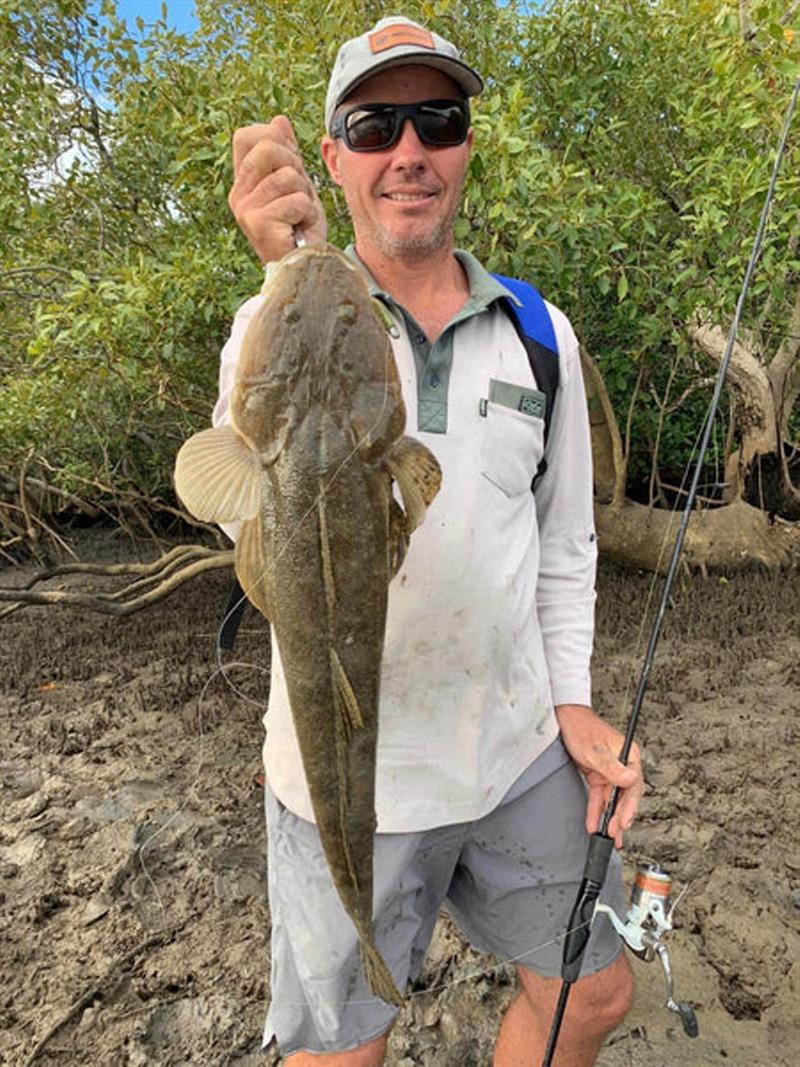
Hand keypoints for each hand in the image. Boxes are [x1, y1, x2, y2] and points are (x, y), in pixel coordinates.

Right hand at [228, 115, 326, 263]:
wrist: (303, 267)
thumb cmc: (299, 229)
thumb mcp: (296, 185)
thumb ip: (287, 155)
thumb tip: (279, 120)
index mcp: (242, 182)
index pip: (246, 135)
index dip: (274, 139)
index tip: (290, 166)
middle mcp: (237, 194)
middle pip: (269, 148)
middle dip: (295, 168)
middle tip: (298, 195)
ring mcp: (245, 209)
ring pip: (288, 176)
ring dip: (305, 196)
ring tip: (299, 216)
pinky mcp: (259, 223)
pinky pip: (297, 200)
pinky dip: (308, 214)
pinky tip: (300, 229)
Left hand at [555, 704, 643, 847]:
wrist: (566, 720)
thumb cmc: (582, 728)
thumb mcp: (595, 750)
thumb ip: (612, 767)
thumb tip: (631, 780)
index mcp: (629, 756)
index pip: (634, 786)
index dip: (630, 806)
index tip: (624, 821)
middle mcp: (623, 765)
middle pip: (626, 796)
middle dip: (621, 816)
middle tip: (616, 834)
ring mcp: (611, 771)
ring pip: (613, 800)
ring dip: (610, 818)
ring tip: (609, 836)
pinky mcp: (599, 775)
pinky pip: (599, 796)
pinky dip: (596, 810)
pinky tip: (594, 823)